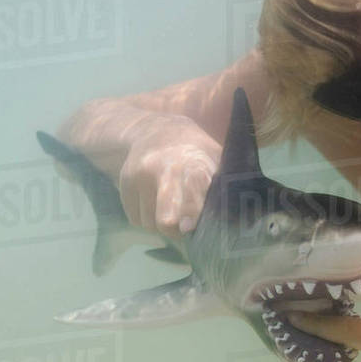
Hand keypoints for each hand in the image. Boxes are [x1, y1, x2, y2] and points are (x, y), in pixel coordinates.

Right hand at [56, 111, 220, 238]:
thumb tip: (236, 221)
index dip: (191, 214)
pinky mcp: (124, 184)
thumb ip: (222, 189)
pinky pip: (135, 219)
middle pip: (165, 220)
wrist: (156, 130)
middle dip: (176, 230)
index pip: (190, 194)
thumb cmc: (196, 152)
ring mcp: (139, 176)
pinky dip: (146, 217)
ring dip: (160, 224)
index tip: (190, 227)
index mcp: (191, 164)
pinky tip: (155, 202)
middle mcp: (161, 169)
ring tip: (171, 207)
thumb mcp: (216, 161)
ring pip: (149, 224)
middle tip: (185, 226)